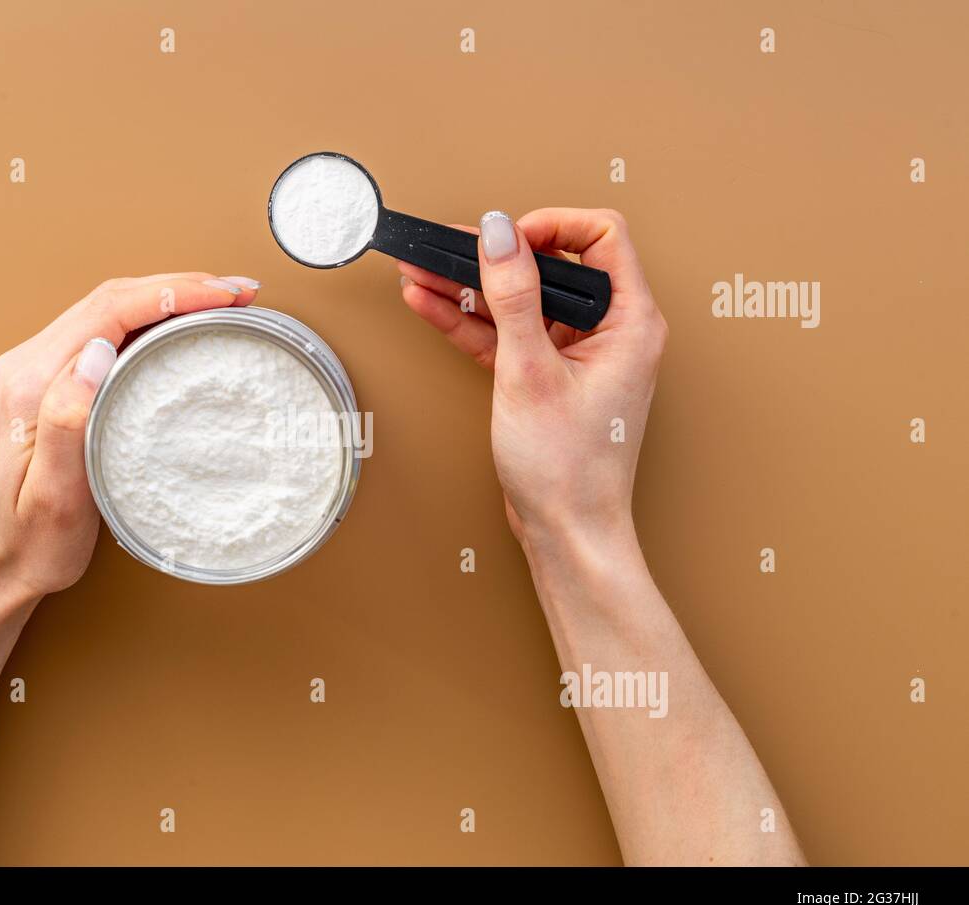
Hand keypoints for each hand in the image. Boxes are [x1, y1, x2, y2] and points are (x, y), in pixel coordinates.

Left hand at [0, 272, 259, 603]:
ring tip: (217, 303)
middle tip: (236, 293)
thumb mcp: (54, 495)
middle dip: (179, 286)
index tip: (222, 295)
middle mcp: (24, 368)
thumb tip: (99, 352)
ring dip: (164, 299)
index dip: (173, 293)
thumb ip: (68, 418)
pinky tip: (173, 330)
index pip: (109, 312)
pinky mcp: (42, 387)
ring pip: (106, 312)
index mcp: (28, 385)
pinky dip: (145, 322)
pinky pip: (99, 335)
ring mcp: (31, 374)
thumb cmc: (24, 545)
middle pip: (109, 299)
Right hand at [397, 209, 665, 552]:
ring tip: (420, 270)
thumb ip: (513, 297)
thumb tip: (499, 234)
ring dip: (469, 287)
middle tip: (446, 246)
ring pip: (520, 301)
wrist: (567, 532)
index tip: (506, 236)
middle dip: (493, 256)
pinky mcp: (546, 377)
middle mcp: (609, 332)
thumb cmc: (570, 469)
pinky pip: (506, 334)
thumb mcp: (531, 372)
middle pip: (550, 267)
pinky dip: (469, 322)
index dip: (551, 226)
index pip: (602, 236)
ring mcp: (575, 355)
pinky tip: (431, 303)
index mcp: (630, 321)